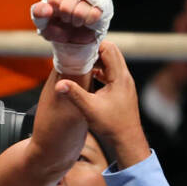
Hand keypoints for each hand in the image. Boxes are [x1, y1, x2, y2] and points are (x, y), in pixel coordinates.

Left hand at [31, 0, 103, 47]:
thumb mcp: (42, 21)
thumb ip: (38, 13)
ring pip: (81, 10)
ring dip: (76, 20)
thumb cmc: (56, 25)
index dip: (54, 10)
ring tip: (76, 21)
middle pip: (66, 5)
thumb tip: (48, 10)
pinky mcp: (103, 2)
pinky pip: (95, 14)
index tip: (55, 12)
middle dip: (64, 17)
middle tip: (66, 18)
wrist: (73, 37)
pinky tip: (87, 21)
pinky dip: (88, 22)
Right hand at [56, 42, 148, 167]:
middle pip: (110, 53)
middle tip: (77, 55)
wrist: (127, 139)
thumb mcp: (90, 109)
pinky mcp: (122, 89)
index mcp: (119, 77)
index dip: (93, 46)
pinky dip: (100, 71)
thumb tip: (59, 84)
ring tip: (80, 65)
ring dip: (96, 62)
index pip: (109, 49)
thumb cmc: (112, 125)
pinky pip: (111, 73)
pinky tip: (88, 78)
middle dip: (93, 52)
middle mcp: (124, 77)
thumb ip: (74, 94)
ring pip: (111, 63)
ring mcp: (124, 83)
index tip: (78, 49)